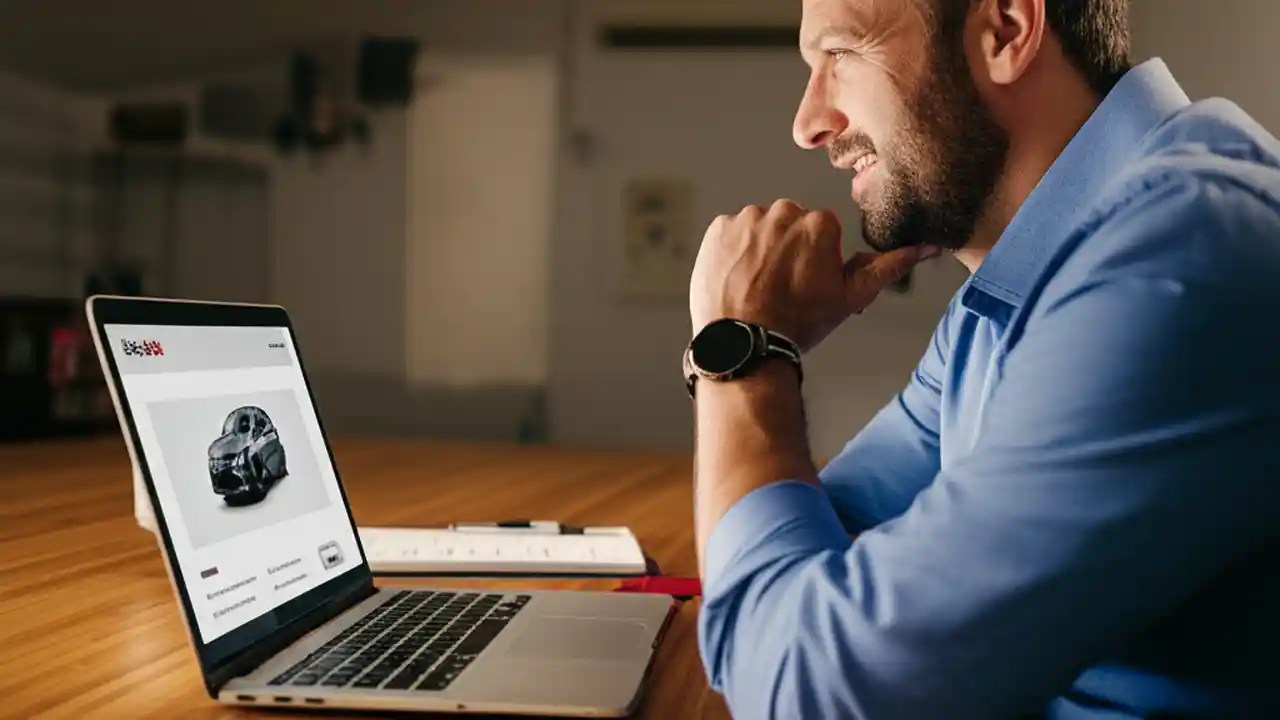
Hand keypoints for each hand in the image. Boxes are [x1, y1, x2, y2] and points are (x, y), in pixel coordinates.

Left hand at [689, 199, 938, 351]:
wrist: (745, 344)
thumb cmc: (799, 323)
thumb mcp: (850, 297)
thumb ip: (888, 266)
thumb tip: (926, 247)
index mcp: (818, 223)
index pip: (822, 231)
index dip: (816, 259)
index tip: (806, 283)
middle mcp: (782, 212)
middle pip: (790, 225)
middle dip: (788, 249)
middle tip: (781, 287)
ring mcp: (747, 219)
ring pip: (760, 228)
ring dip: (760, 249)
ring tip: (757, 286)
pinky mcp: (718, 229)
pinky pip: (731, 232)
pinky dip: (733, 252)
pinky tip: (737, 279)